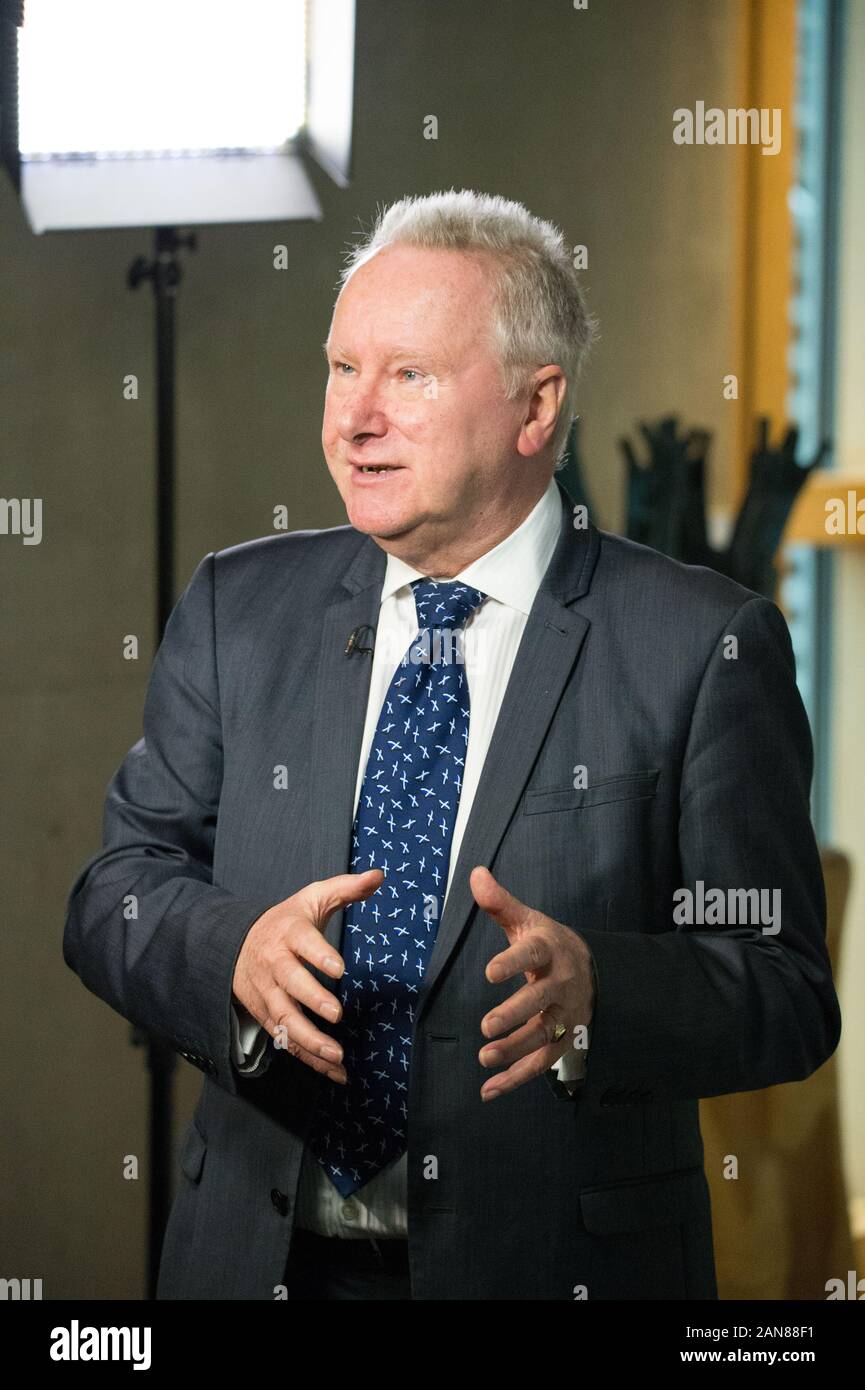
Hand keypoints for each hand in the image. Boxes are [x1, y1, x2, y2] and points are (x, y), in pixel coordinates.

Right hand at [232, 869, 383, 1083]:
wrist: (237, 944)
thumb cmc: (286, 921)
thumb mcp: (312, 899)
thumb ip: (346, 888)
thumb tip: (378, 875)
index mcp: (288, 933)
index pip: (302, 943)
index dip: (319, 955)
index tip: (339, 968)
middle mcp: (274, 964)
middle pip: (289, 984)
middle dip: (311, 1000)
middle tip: (336, 1014)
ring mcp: (267, 993)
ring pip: (284, 1019)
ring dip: (309, 1040)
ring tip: (336, 1055)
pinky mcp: (267, 1016)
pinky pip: (286, 1040)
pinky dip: (308, 1058)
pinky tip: (333, 1072)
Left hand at [470, 865, 593, 1100]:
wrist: (593, 969)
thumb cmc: (549, 943)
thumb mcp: (528, 921)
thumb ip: (500, 903)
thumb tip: (475, 874)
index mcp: (549, 950)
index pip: (532, 954)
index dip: (513, 962)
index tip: (490, 971)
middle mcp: (560, 984)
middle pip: (539, 1002)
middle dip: (514, 1015)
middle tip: (487, 1026)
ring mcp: (564, 1016)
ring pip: (542, 1036)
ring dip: (514, 1050)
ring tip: (485, 1058)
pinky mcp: (563, 1040)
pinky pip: (542, 1063)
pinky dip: (516, 1078)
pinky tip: (489, 1090)